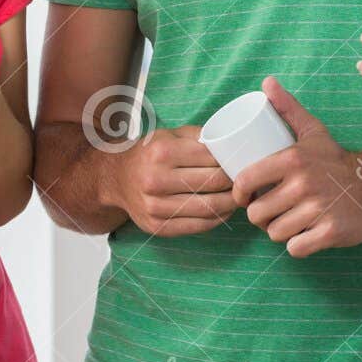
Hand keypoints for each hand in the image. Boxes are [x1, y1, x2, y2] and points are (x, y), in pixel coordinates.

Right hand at [112, 125, 235, 236]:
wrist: (115, 178)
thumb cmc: (149, 153)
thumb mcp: (170, 135)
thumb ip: (199, 137)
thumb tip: (233, 144)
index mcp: (161, 152)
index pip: (211, 158)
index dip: (232, 160)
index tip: (244, 162)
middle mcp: (156, 180)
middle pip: (212, 183)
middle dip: (235, 182)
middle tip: (246, 180)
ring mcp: (155, 206)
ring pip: (208, 208)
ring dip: (231, 203)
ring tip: (239, 197)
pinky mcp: (157, 226)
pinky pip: (197, 226)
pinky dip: (217, 219)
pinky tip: (224, 211)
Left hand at [231, 77, 361, 258]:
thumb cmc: (336, 160)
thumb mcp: (312, 131)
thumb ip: (287, 108)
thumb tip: (267, 82)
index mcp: (293, 159)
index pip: (246, 181)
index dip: (240, 193)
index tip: (246, 197)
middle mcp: (304, 184)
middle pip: (258, 213)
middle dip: (260, 217)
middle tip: (270, 212)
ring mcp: (318, 209)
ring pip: (275, 233)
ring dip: (278, 232)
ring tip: (286, 222)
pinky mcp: (331, 232)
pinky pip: (296, 248)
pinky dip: (297, 246)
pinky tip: (303, 236)